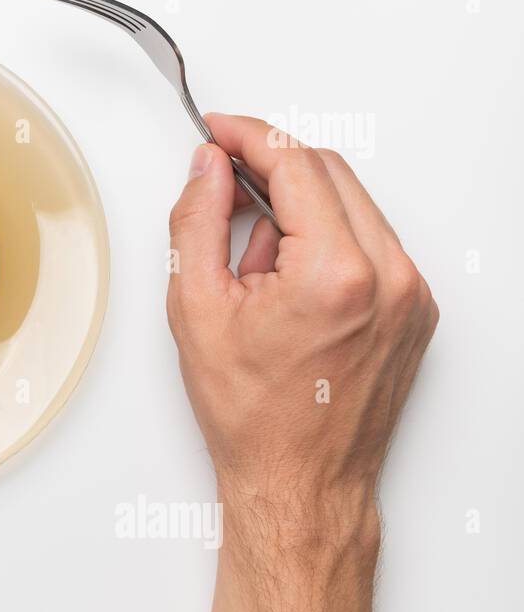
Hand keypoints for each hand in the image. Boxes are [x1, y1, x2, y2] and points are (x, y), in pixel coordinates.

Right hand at [167, 113, 436, 611]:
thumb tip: (208, 168)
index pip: (295, 164)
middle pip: (329, 172)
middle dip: (271, 167)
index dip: (248, 136)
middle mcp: (388, 276)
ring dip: (298, 207)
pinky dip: (326, 240)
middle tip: (222, 182)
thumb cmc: (253, 415)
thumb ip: (197, 221)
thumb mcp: (196, 309)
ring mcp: (411, 293)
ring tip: (254, 266)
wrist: (299, 481)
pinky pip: (371, 241)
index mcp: (336, 273)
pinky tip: (288, 283)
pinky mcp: (416, 308)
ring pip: (353, 203)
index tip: (218, 130)